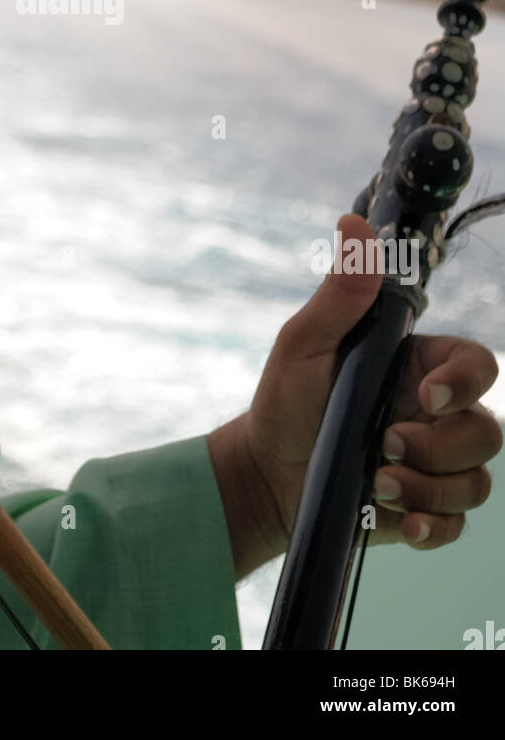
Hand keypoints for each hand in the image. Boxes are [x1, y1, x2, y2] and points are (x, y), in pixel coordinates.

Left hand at [209, 213, 501, 574]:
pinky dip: (430, 525)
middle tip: (383, 446)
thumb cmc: (285, 398)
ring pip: (476, 480)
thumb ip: (340, 292)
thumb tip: (355, 222)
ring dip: (429, 488)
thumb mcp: (305, 341)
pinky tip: (396, 521)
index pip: (476, 366)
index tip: (426, 397)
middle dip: (439, 447)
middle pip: (485, 430)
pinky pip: (456, 524)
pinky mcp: (421, 508)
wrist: (264, 471)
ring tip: (375, 485)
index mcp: (417, 367)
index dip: (467, 382)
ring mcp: (432, 463)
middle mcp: (434, 414)